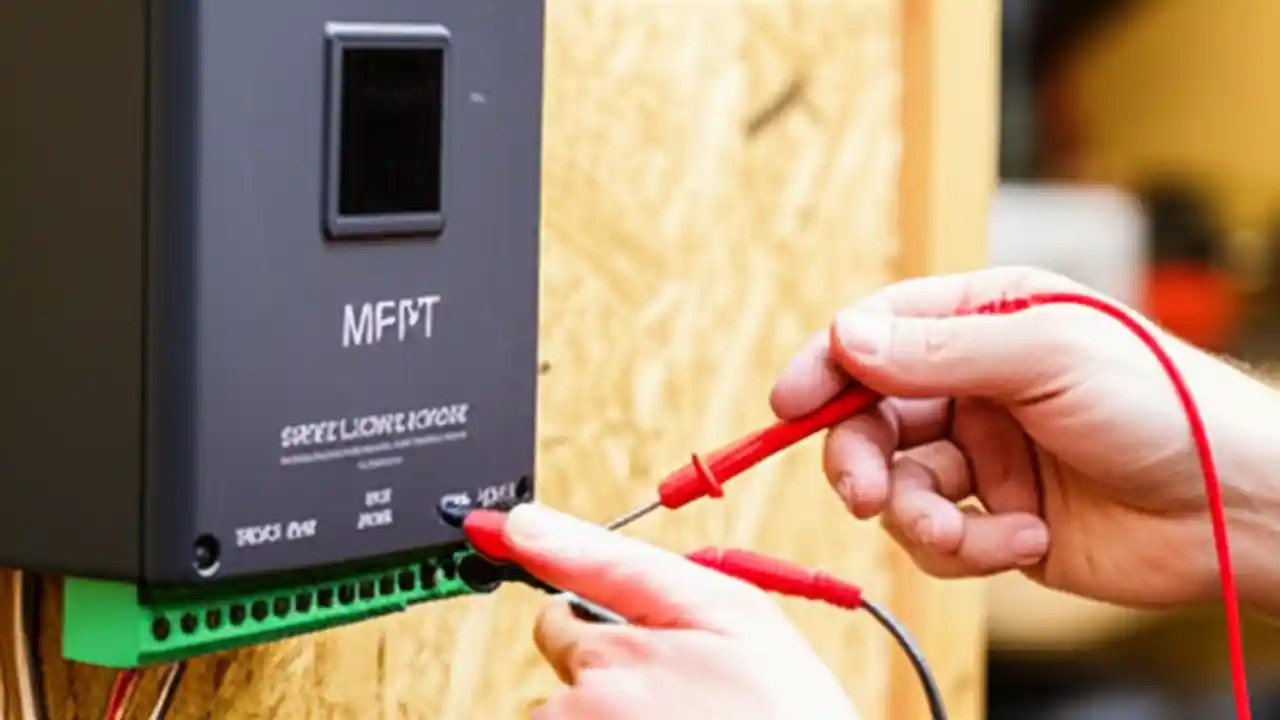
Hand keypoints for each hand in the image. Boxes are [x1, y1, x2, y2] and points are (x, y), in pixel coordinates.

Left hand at [498, 504, 856, 719]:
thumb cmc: (787, 715)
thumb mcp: (730, 612)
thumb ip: (612, 561)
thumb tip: (521, 523)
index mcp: (614, 654)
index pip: (557, 617)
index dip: (607, 625)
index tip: (610, 642)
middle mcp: (580, 712)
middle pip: (569, 675)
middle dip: (614, 679)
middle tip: (690, 698)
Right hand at [770, 266, 1279, 612]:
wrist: (1234, 512)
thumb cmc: (1162, 407)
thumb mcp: (1045, 357)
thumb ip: (937, 351)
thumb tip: (844, 337)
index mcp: (988, 322)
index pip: (881, 332)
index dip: (829, 364)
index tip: (790, 400)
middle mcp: (977, 387)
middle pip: (872, 415)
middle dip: (860, 457)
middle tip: (863, 492)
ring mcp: (985, 456)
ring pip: (899, 485)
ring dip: (918, 515)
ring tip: (966, 531)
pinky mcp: (997, 520)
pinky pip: (941, 537)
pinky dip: (972, 547)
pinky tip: (1027, 540)